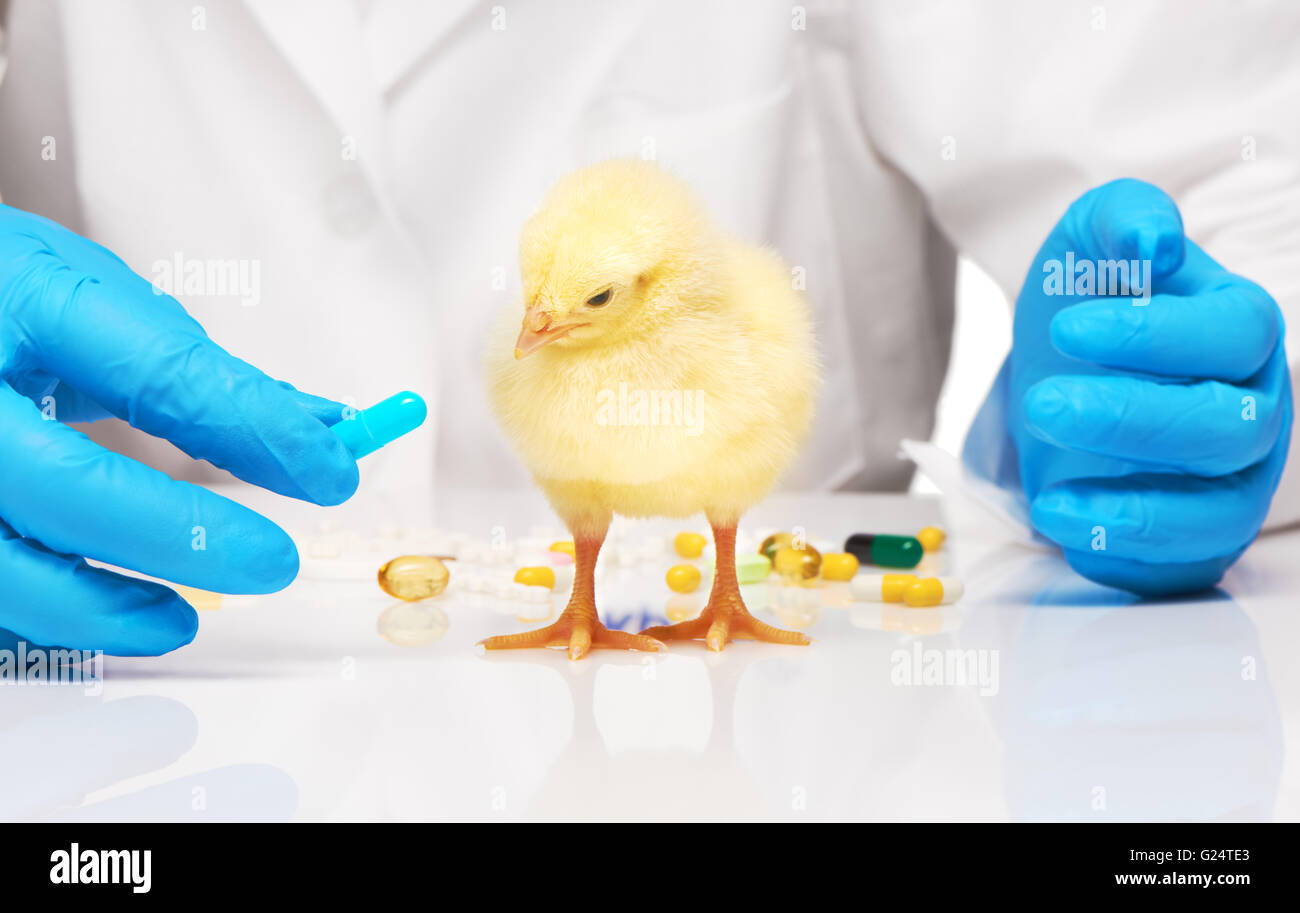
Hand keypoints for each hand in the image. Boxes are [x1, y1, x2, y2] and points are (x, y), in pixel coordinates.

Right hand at [0, 205, 359, 653]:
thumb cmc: (5, 302)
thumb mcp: (95, 304)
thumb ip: (203, 372)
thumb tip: (325, 427)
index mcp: (26, 297)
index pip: (159, 373)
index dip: (254, 429)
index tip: (330, 473)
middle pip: (67, 486)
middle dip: (182, 537)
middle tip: (274, 563)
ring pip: (3, 566)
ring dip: (100, 609)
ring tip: (180, 619)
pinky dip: (46, 620)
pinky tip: (100, 621)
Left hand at [1008, 179, 1291, 595]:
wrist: (1062, 373)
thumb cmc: (1088, 303)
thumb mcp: (1089, 243)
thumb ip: (1123, 219)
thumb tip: (1154, 242)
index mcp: (1241, 328)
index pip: (1234, 333)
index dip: (1155, 336)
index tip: (1068, 329)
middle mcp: (1255, 407)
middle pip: (1228, 425)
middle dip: (1131, 419)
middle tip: (1043, 404)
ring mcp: (1233, 480)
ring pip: (1217, 508)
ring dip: (1133, 505)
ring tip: (1049, 494)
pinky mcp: (1196, 536)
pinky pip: (1182, 559)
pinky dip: (1123, 548)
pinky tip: (1057, 518)